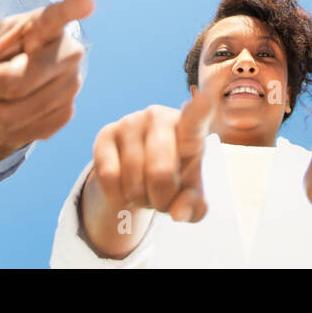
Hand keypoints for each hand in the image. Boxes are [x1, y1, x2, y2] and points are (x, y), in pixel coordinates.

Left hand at [0, 0, 93, 153]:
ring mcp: (71, 84)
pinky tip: (11, 110)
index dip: (72, 9)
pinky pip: (21, 135)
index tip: (87, 3)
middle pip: (18, 82)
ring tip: (1, 95)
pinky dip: (3, 130)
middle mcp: (66, 52)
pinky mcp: (66, 113)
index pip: (58, 16)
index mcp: (42, 25)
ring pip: (15, 115)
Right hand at [89, 89, 214, 221]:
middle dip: (161, 200)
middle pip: (160, 173)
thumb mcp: (190, 195)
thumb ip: (193, 206)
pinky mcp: (106, 133)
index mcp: (190, 128)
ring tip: (145, 193)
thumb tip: (178, 212)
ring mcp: (131, 122)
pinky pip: (109, 177)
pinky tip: (125, 192)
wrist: (141, 171)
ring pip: (133, 180)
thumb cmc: (175, 178)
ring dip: (140, 201)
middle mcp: (160, 117)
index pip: (195, 119)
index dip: (199, 110)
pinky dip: (118, 197)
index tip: (205, 99)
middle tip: (162, 200)